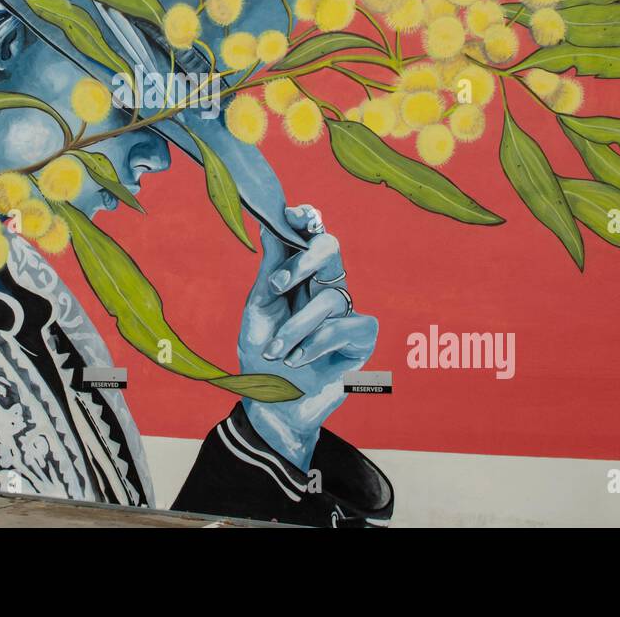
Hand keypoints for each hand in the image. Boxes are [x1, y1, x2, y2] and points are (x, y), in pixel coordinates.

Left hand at [237, 205, 377, 470]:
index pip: (308, 237)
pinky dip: (319, 343)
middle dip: (304, 261)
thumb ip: (270, 269)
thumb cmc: (261, 356)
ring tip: (277, 351)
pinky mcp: (360, 341)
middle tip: (276, 287)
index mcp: (299, 275)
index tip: (291, 213)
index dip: (306, 220)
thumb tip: (269, 223)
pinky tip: (299, 359)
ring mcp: (344, 312)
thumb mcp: (259, 311)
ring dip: (297, 327)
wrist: (271, 405)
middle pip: (330, 249)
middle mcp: (324, 287)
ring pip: (330, 297)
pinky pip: (349, 326)